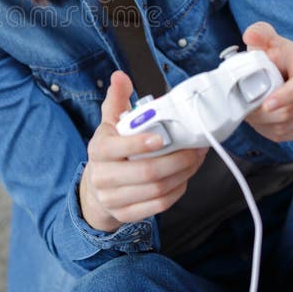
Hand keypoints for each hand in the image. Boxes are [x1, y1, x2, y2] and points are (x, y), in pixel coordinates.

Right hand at [79, 71, 207, 231]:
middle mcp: (103, 176)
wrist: (97, 190)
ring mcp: (114, 198)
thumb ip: (117, 99)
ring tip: (195, 160)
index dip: (141, 144)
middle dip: (176, 161)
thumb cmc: (110, 151)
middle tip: (195, 150)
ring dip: (182, 175)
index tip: (162, 138)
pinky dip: (177, 191)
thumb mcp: (110, 124)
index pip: (118, 148)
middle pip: (146, 173)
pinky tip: (184, 177)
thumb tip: (119, 76)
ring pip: (156, 190)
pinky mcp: (126, 214)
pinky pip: (158, 205)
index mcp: (99, 150)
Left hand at [242, 21, 292, 141]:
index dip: (285, 95)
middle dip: (264, 114)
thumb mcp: (269, 41)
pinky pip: (291, 135)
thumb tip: (251, 35)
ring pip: (290, 125)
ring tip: (252, 114)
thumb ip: (260, 34)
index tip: (266, 104)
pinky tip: (264, 121)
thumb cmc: (279, 57)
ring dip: (266, 124)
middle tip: (245, 110)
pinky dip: (272, 131)